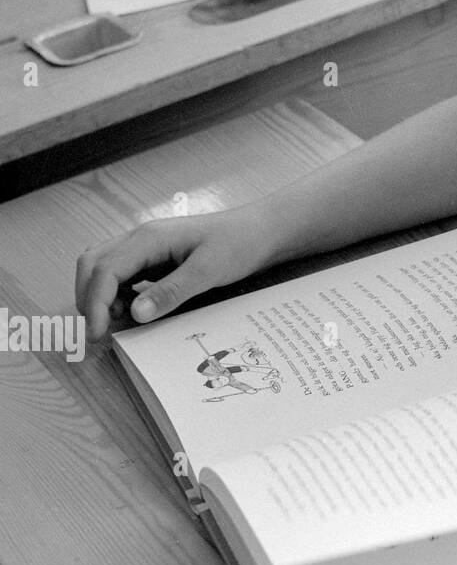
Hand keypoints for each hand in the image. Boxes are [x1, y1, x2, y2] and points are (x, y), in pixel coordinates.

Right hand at [75, 205, 279, 340]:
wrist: (261, 231)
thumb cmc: (239, 244)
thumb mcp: (209, 270)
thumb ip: (171, 291)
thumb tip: (134, 314)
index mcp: (149, 238)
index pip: (104, 270)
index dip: (94, 304)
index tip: (96, 334)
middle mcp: (141, 238)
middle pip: (93, 265)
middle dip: (88, 298)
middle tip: (98, 332)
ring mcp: (147, 247)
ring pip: (104, 267)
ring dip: (99, 295)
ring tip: (113, 323)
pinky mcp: (155, 257)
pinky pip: (123, 273)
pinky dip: (115, 293)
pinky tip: (131, 310)